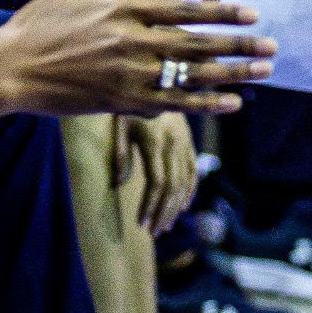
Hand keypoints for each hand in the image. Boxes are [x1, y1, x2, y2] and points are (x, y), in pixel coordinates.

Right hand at [0, 0, 276, 118]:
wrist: (9, 68)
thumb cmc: (40, 22)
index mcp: (126, 10)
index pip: (185, 9)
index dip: (222, 11)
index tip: (252, 12)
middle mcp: (133, 42)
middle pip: (197, 43)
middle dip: (238, 45)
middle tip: (273, 45)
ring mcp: (129, 74)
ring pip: (191, 74)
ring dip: (231, 74)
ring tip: (263, 73)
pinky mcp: (121, 101)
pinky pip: (171, 103)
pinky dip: (204, 103)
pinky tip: (231, 103)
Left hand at [114, 111, 197, 234]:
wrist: (161, 80)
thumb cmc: (131, 103)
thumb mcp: (120, 124)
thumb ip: (121, 153)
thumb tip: (118, 183)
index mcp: (154, 143)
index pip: (155, 183)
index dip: (150, 206)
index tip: (141, 225)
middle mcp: (173, 146)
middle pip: (172, 188)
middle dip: (162, 213)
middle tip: (153, 233)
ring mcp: (184, 145)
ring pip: (184, 183)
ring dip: (175, 207)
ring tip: (165, 226)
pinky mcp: (189, 142)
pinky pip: (193, 171)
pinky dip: (190, 191)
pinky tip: (183, 207)